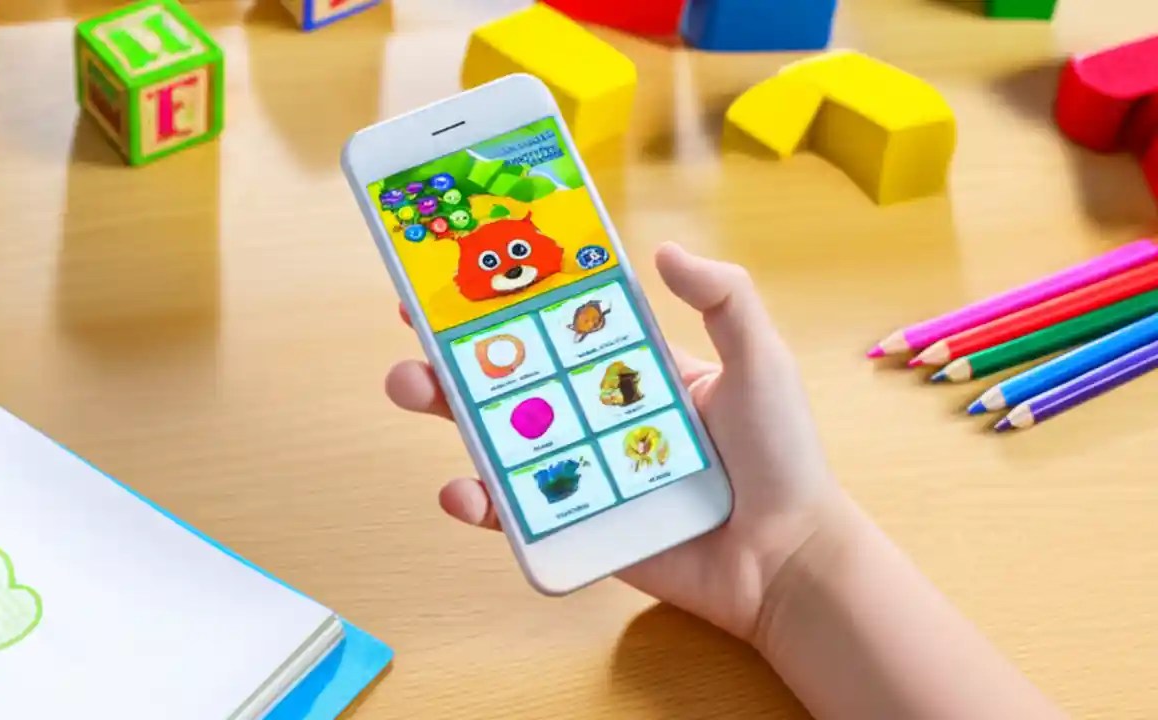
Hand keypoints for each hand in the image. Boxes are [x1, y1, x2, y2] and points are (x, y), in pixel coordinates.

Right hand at [386, 243, 842, 641]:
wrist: (787, 560)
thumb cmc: (781, 457)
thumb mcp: (759, 360)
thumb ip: (723, 299)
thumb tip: (663, 249)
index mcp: (632, 369)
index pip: (557, 324)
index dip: (509, 299)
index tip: (460, 272)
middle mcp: (597, 416)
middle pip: (511, 377)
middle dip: (455, 351)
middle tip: (413, 326)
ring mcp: (583, 471)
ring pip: (498, 438)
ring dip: (447, 410)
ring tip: (409, 385)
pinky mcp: (577, 526)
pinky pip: (515, 513)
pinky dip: (479, 501)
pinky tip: (461, 488)